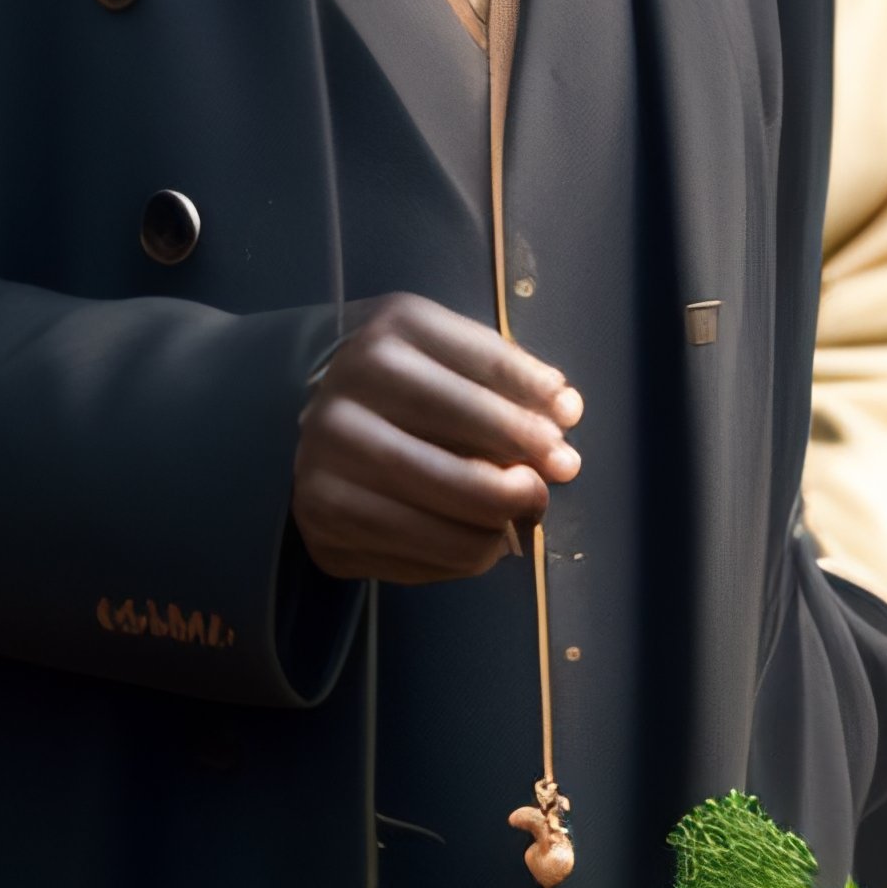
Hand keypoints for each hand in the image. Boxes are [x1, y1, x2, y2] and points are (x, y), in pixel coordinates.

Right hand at [293, 293, 582, 585]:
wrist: (321, 420)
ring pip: (439, 512)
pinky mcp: (319, 519)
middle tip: (544, 490)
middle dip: (520, 477)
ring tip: (514, 521)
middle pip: (461, 446)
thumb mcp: (457, 360)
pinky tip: (475, 543)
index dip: (534, 404)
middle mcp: (349, 386)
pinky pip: (413, 554)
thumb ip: (512, 382)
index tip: (568, 426)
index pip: (485, 367)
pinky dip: (460, 557)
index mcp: (394, 330)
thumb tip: (565, 413)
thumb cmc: (412, 386)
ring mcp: (324, 455)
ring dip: (496, 528)